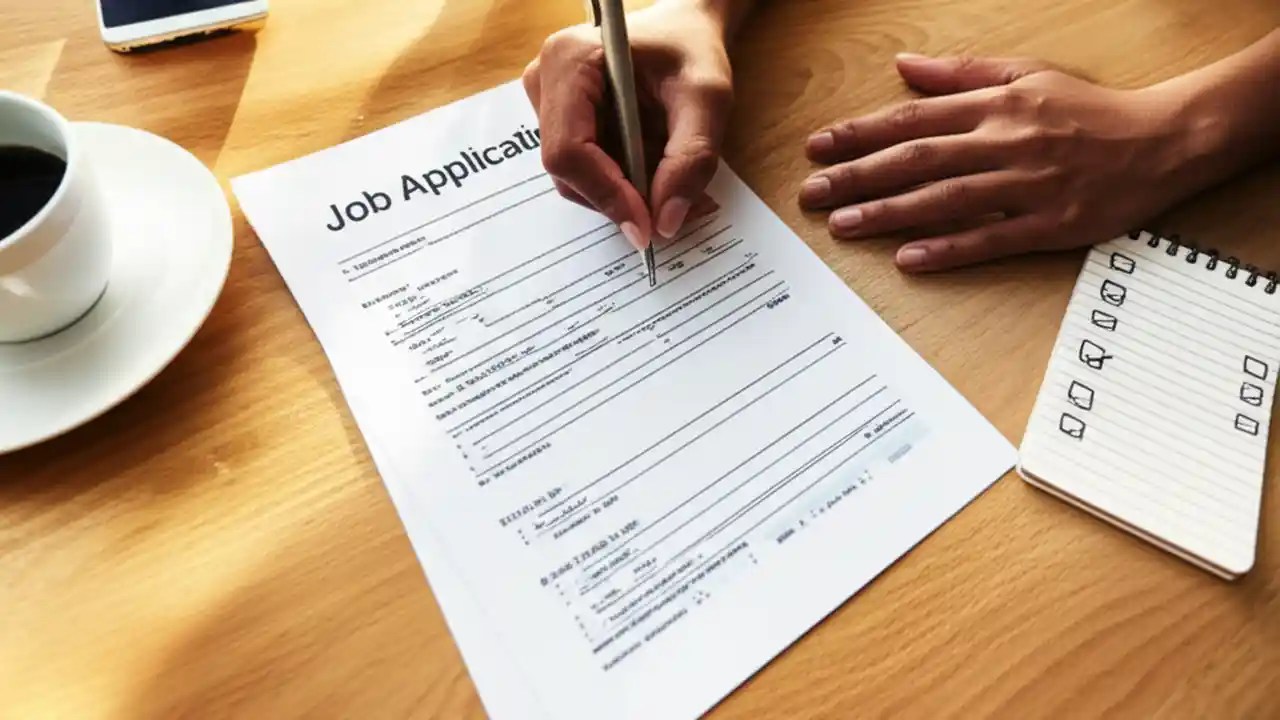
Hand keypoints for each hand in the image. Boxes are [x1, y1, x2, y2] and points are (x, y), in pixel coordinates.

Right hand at [523, 1, 733, 250]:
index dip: (605, 194)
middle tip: (668, 206)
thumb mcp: (708, 98)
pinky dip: (617, 181)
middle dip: (618, 197)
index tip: (646, 225)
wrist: (682, 32)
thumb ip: (691, 158)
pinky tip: (645, 163)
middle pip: (568, 170)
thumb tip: (665, 220)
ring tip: (663, 173)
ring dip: (620, 190)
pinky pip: (581, 170)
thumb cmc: (691, 51)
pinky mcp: (557, 121)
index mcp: (569, 60)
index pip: (568, 150)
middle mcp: (544, 81)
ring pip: (573, 177)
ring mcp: (545, 103)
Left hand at [800, 54, 1214, 271]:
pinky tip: (907, 258)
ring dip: (889, 213)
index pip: (914, 118)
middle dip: (859, 175)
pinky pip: (991, 238)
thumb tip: (904, 65)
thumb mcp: (1026, 74)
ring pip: (946, 199)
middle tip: (812, 193)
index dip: (860, 134)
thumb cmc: (1088, 108)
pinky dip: (949, 249)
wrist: (1163, 141)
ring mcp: (1028, 184)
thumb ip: (960, 73)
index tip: (818, 147)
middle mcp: (1006, 142)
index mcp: (997, 106)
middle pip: (918, 159)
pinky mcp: (1050, 224)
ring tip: (842, 224)